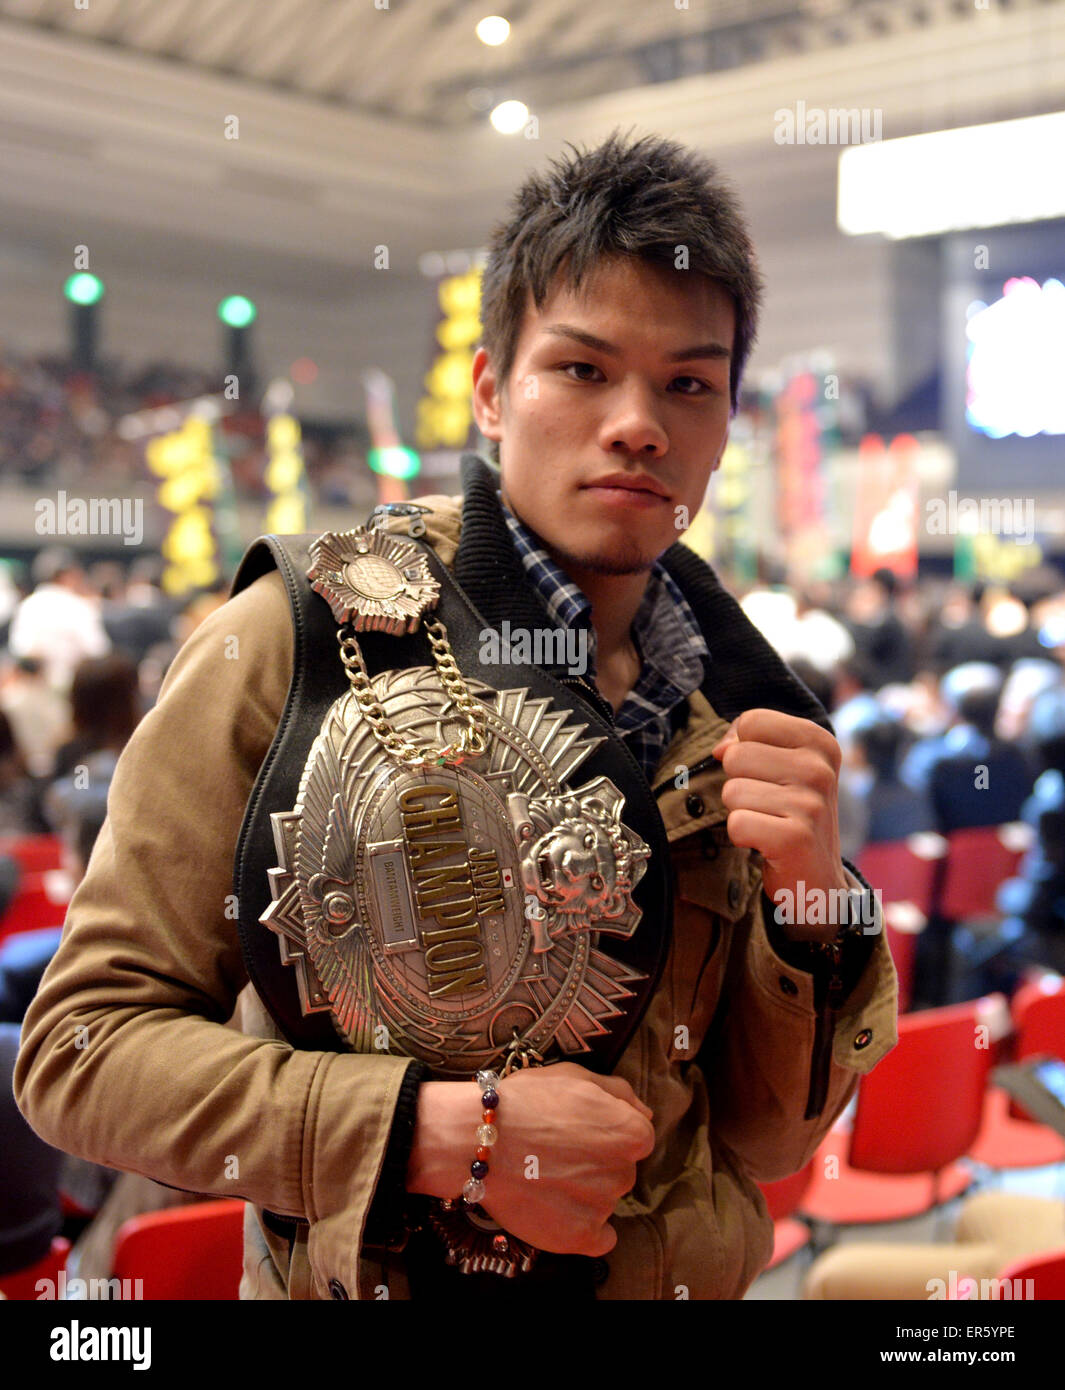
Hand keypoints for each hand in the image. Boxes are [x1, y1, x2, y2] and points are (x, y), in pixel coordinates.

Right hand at [407, 1063, 654, 1255]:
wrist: (479, 1140)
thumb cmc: (527, 1100)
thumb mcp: (575, 1076)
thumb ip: (620, 1093)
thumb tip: (646, 1113)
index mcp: (631, 1133)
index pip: (635, 1138)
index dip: (605, 1132)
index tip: (578, 1131)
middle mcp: (625, 1172)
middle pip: (620, 1169)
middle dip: (596, 1161)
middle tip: (557, 1151)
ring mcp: (603, 1208)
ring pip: (605, 1200)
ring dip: (585, 1191)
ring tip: (546, 1175)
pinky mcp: (580, 1237)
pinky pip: (601, 1238)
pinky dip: (585, 1227)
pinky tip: (559, 1208)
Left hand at [712, 708, 850, 940]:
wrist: (818, 880)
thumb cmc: (792, 814)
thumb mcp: (783, 765)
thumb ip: (749, 741)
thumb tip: (720, 749)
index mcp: (820, 742)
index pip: (752, 721)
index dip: (741, 747)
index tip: (762, 773)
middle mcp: (820, 769)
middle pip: (736, 755)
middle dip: (739, 783)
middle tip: (768, 806)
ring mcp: (811, 804)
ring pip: (731, 791)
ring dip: (741, 812)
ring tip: (769, 824)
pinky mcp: (795, 838)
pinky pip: (736, 823)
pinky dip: (741, 837)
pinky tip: (766, 844)